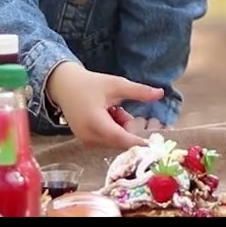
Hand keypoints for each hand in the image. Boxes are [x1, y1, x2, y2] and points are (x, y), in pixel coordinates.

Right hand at [47, 63, 164, 149]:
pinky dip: (114, 130)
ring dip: (121, 128)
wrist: (64, 87)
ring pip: (115, 141)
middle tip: (123, 110)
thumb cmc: (90, 84)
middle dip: (129, 128)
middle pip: (120, 141)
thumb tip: (161, 93)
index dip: (139, 141)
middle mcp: (89, 137)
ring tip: (113, 110)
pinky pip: (108, 140)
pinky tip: (108, 115)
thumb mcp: (116, 84)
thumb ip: (138, 91)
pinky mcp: (86, 142)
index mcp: (95, 122)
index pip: (121, 138)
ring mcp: (86, 141)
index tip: (156, 142)